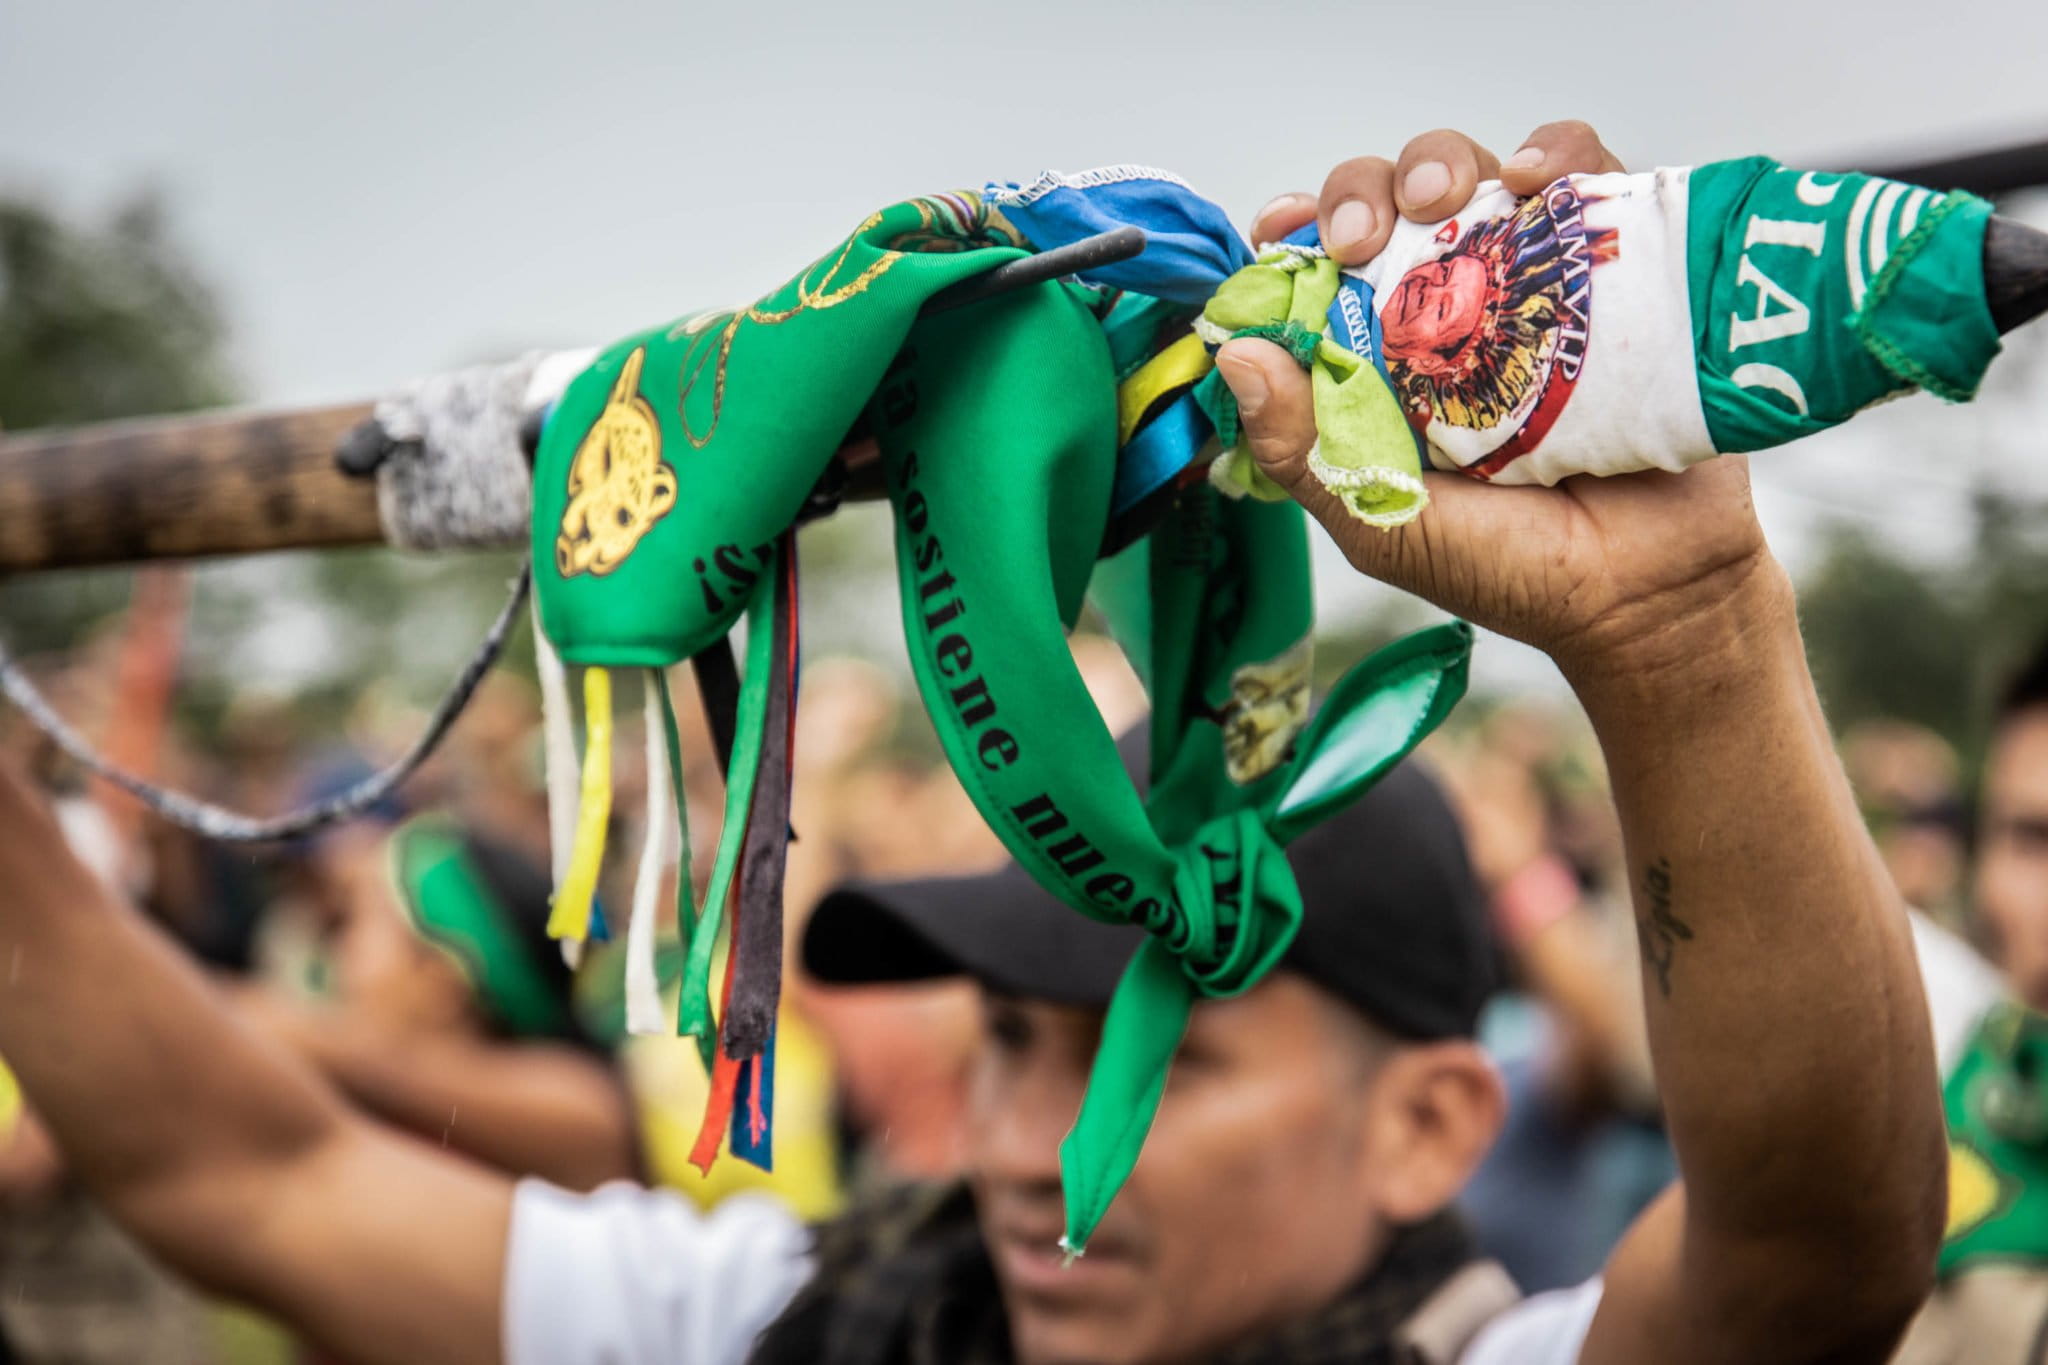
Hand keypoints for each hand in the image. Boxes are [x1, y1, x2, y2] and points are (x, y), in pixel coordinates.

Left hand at [1226, 123, 1778, 676]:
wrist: (1640, 594)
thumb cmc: (1505, 565)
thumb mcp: (1380, 520)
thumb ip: (1305, 449)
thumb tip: (1238, 358)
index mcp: (1380, 360)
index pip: (1322, 269)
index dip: (1294, 235)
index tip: (1278, 234)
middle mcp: (1449, 309)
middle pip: (1389, 204)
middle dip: (1361, 195)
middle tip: (1359, 241)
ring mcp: (1531, 283)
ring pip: (1473, 175)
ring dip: (1442, 164)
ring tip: (1440, 202)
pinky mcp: (1614, 265)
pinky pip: (1586, 177)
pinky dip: (1559, 154)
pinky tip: (1535, 181)